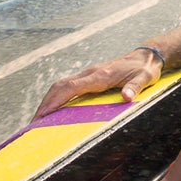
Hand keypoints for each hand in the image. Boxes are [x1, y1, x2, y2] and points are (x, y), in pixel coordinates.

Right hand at [31, 47, 162, 120]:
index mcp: (100, 75)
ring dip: (48, 101)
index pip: (71, 87)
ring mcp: (88, 75)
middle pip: (60, 86)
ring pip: (61, 86)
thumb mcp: (145, 79)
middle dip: (45, 104)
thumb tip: (126, 97)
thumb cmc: (145, 70)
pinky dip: (56, 98)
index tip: (43, 115)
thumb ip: (135, 87)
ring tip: (38, 120)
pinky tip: (52, 111)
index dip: (55, 101)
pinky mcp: (89, 78)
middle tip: (33, 124)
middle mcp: (90, 73)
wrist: (147, 57)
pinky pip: (68, 87)